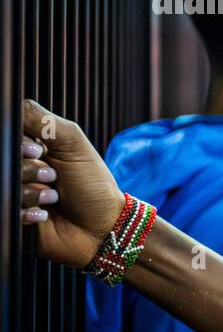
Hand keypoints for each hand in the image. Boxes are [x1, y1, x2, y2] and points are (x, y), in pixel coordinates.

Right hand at [20, 99, 124, 267]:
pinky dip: (28, 211)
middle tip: (52, 176)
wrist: (104, 226)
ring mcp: (17, 194)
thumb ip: (44, 120)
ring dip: (32, 191)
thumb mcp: (73, 143)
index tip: (38, 151)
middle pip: (5, 159)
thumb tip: (14, 105)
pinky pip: (8, 208)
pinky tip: (45, 214)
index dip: (19, 144)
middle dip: (29, 168)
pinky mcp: (15, 218)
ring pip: (6, 185)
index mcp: (31, 149)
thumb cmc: (92, 183)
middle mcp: (21, 170)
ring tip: (55, 197)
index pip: (10, 135)